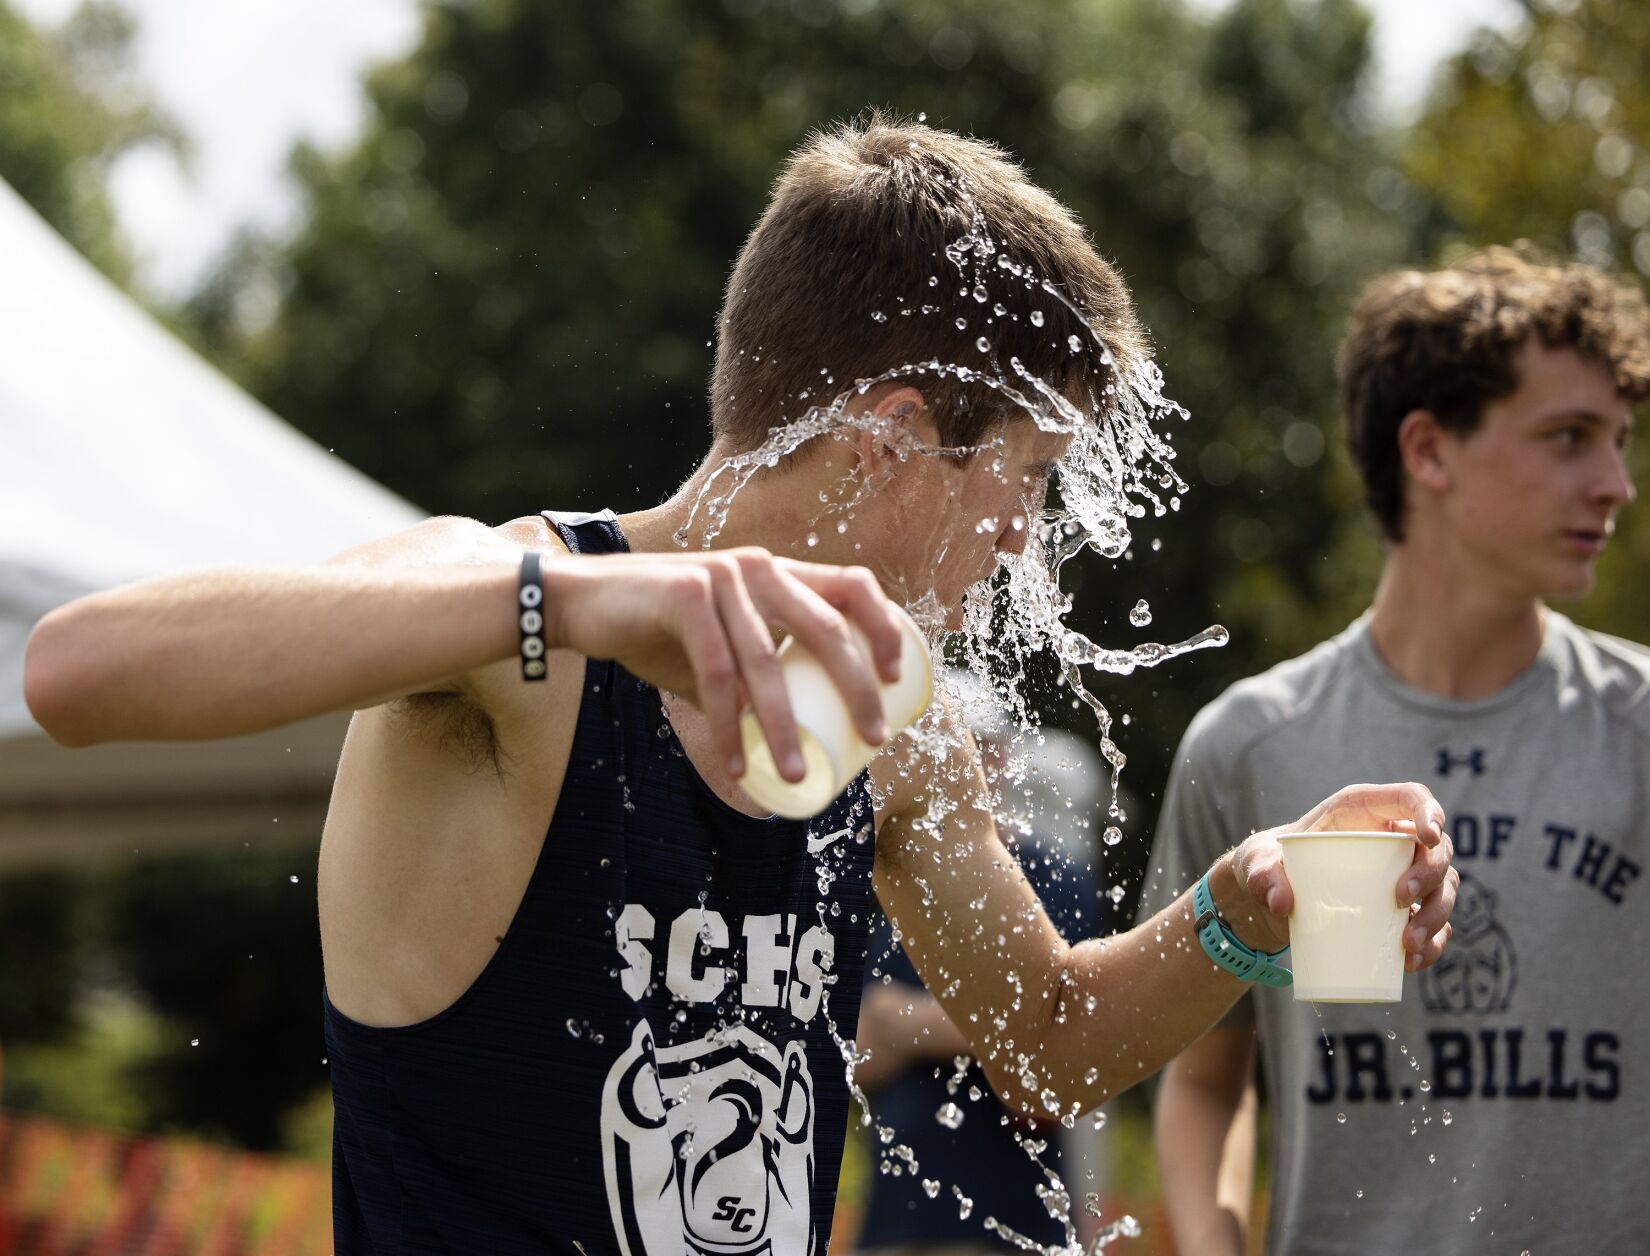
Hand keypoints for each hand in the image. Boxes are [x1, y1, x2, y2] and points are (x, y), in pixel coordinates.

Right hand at [545, 546, 905, 780]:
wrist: (580, 605)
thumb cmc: (656, 631)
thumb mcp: (717, 650)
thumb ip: (752, 678)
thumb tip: (790, 740)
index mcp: (776, 575)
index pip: (852, 585)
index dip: (885, 628)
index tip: (895, 681)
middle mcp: (757, 568)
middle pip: (827, 627)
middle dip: (857, 689)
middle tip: (872, 740)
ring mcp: (721, 576)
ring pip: (769, 661)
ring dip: (787, 727)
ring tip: (799, 774)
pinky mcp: (683, 594)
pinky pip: (716, 672)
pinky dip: (728, 723)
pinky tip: (735, 762)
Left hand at [1221, 782, 1456, 969]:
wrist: (1270, 896)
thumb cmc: (1269, 864)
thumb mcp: (1258, 862)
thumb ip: (1261, 875)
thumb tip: (1282, 903)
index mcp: (1364, 811)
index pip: (1413, 797)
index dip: (1430, 811)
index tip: (1427, 837)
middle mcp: (1392, 839)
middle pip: (1436, 848)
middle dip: (1429, 874)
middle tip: (1399, 899)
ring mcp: (1403, 874)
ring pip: (1443, 888)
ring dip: (1436, 915)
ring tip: (1407, 943)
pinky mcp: (1404, 909)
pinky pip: (1434, 925)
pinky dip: (1432, 943)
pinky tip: (1412, 960)